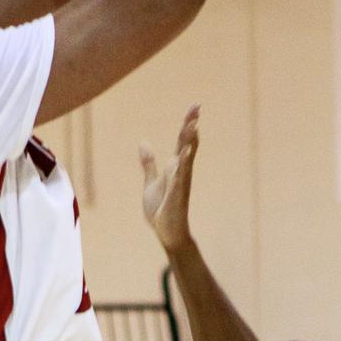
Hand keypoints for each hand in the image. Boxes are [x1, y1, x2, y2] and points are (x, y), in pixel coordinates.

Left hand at [140, 105, 199, 254]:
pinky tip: (183, 153)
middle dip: (191, 125)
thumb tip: (143, 142)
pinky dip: (182, 164)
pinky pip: (180, 177)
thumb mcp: (150, 183)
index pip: (182, 141)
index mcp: (176, 168)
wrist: (167, 233)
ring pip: (186, 157)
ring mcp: (181, 182)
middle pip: (187, 143)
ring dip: (189, 141)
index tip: (195, 107)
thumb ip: (149, 163)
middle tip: (197, 106)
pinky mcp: (177, 194)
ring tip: (193, 124)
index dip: (188, 123)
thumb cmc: (162, 210)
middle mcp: (182, 172)